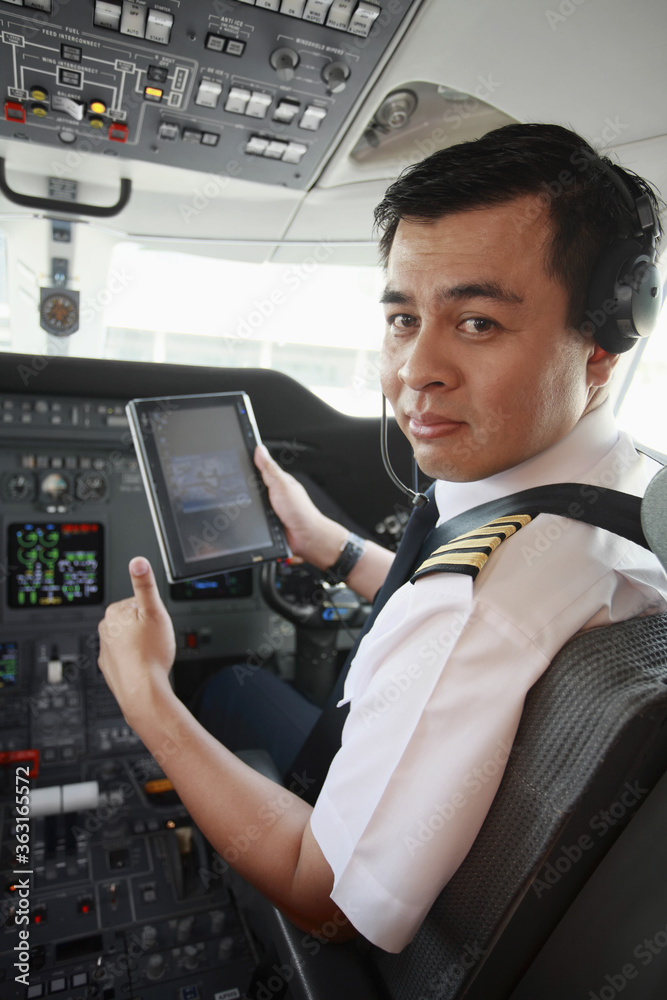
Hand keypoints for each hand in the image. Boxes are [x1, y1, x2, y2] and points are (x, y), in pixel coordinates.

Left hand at [98, 556, 175, 722]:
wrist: (143, 690)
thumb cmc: (150, 653)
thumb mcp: (154, 611)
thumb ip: (145, 585)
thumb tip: (137, 562)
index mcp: (114, 613)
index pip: (138, 603)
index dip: (153, 613)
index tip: (156, 624)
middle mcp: (105, 630)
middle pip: (134, 621)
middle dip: (147, 628)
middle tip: (156, 639)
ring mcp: (106, 650)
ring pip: (130, 639)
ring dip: (141, 644)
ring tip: (152, 654)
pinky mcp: (110, 667)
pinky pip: (126, 657)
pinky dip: (136, 660)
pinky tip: (144, 665)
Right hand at [254, 445, 346, 568]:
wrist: (305, 538)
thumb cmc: (300, 511)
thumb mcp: (282, 485)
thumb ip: (269, 468)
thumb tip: (259, 449)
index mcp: (277, 481)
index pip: (258, 468)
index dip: (246, 464)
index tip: (233, 460)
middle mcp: (272, 493)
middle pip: (250, 486)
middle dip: (243, 488)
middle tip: (243, 489)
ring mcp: (267, 508)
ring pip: (247, 502)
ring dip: (245, 505)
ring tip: (251, 507)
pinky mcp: (263, 521)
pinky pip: (249, 517)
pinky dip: (247, 518)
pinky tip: (249, 518)